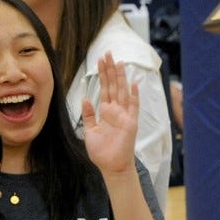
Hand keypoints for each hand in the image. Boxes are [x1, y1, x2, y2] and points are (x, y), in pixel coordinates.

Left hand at [82, 53, 139, 175]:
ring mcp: (125, 115)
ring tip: (118, 62)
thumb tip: (85, 98)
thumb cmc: (102, 151)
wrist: (111, 166)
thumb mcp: (90, 131)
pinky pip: (133, 107)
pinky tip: (134, 83)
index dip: (102, 74)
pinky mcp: (131, 123)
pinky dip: (134, 95)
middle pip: (113, 86)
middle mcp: (116, 111)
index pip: (104, 88)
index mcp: (106, 111)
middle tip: (107, 54)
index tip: (100, 60)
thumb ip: (89, 114)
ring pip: (122, 92)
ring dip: (120, 77)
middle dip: (110, 70)